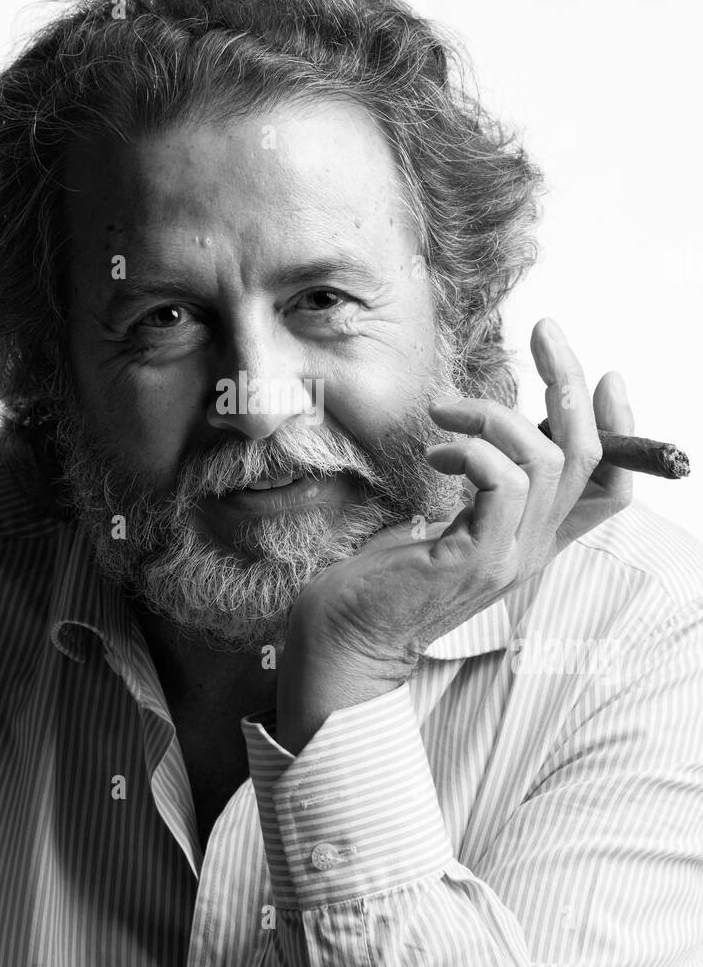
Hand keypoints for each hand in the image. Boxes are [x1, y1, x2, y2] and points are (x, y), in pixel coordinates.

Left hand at [276, 318, 633, 752]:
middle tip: (545, 330)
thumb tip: (485, 430)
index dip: (622, 431)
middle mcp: (533, 548)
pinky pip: (505, 482)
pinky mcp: (476, 558)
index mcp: (532, 539)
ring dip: (495, 415)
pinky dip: (474, 449)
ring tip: (446, 413)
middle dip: (570, 381)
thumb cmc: (383, 576)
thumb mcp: (446, 523)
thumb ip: (479, 489)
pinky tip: (437, 450)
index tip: (605, 377)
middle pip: (588, 455)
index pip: (610, 488)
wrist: (344, 636)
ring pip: (547, 460)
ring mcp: (510, 556)